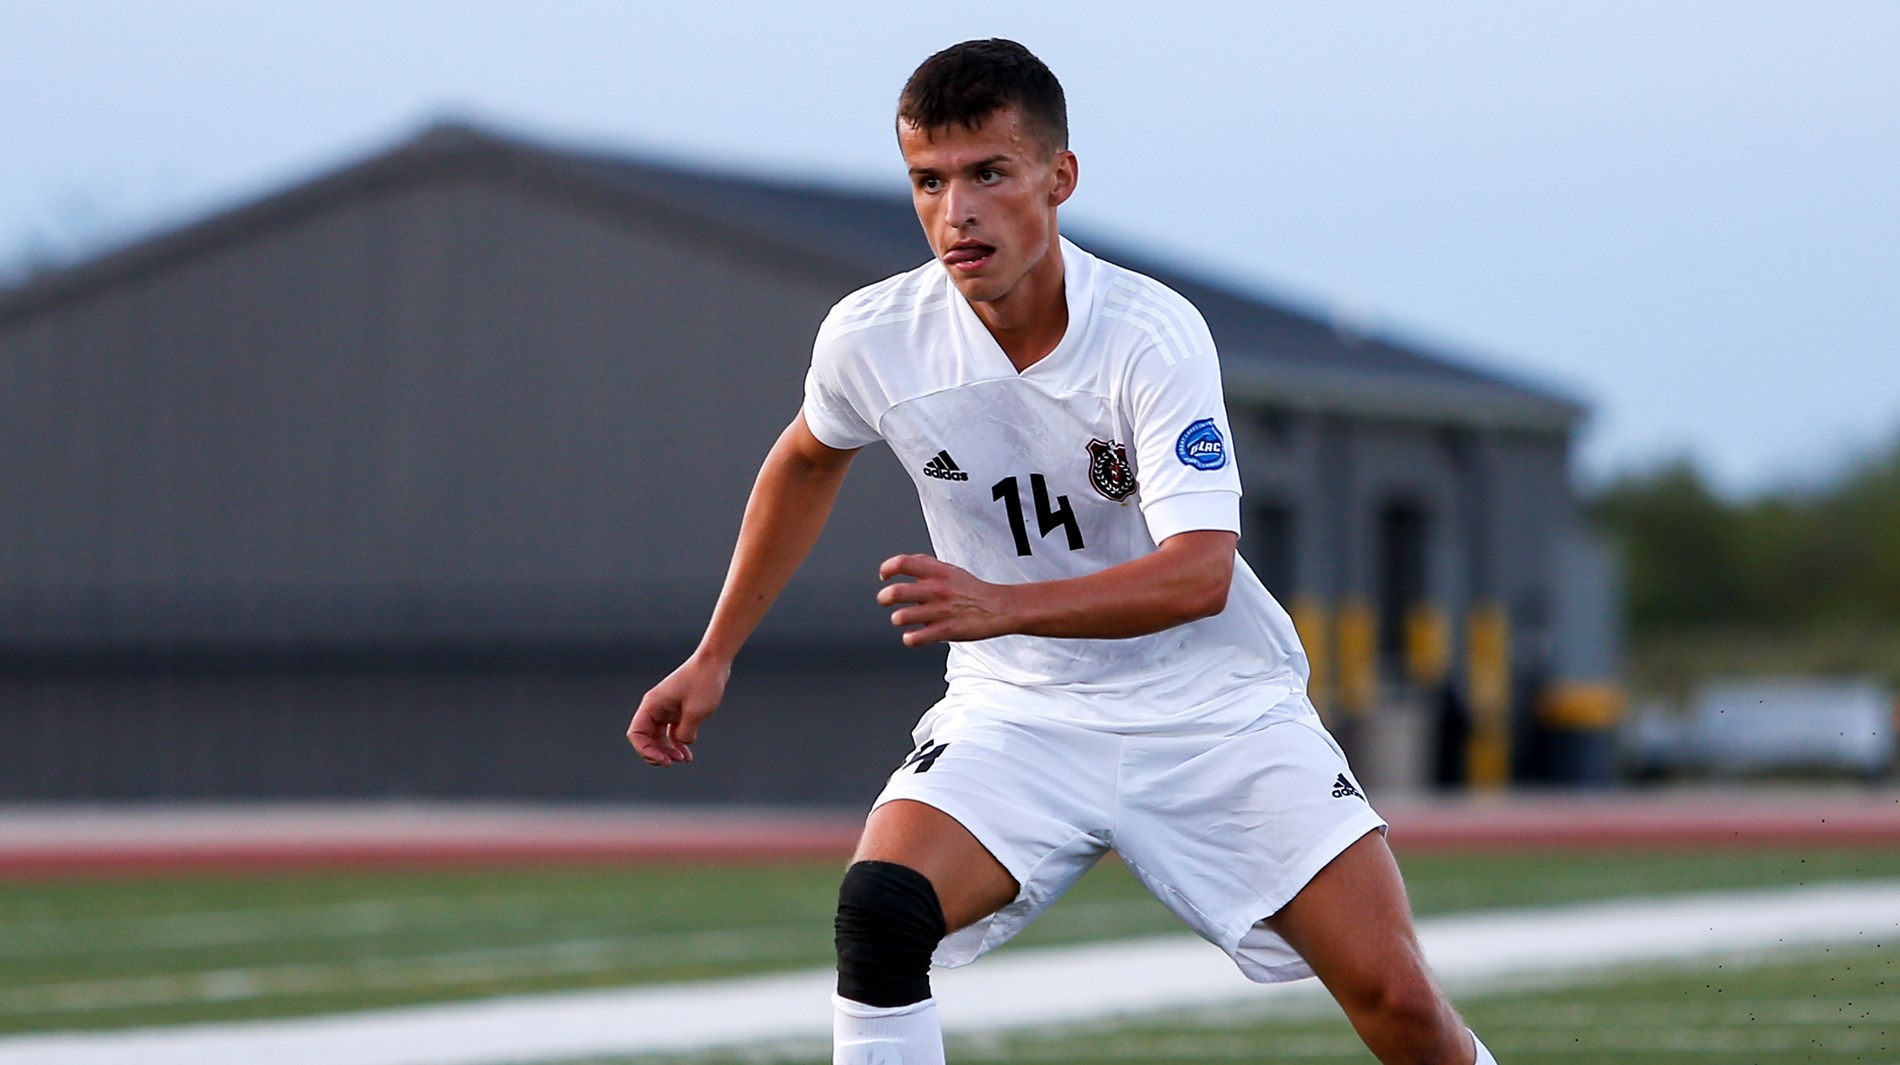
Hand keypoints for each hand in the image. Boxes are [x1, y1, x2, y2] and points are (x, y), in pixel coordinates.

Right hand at [627, 655, 729, 766]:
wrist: (714, 663)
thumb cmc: (703, 682)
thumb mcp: (696, 712)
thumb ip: (684, 733)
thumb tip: (680, 744)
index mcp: (652, 705)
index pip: (636, 734)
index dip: (645, 751)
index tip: (662, 759)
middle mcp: (655, 708)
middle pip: (646, 738)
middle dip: (657, 753)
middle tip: (672, 762)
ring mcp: (666, 709)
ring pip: (659, 737)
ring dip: (668, 751)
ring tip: (684, 759)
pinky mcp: (678, 710)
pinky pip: (672, 732)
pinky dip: (678, 744)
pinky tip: (687, 753)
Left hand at [876, 554, 1017, 646]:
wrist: (998, 608)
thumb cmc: (971, 590)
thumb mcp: (949, 570)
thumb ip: (926, 565)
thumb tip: (902, 565)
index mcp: (936, 572)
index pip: (903, 563)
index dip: (887, 568)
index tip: (884, 576)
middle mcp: (936, 590)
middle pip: (896, 592)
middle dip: (884, 598)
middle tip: (885, 600)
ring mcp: (940, 611)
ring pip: (901, 617)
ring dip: (897, 619)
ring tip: (904, 618)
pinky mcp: (945, 631)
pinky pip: (915, 638)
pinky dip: (909, 638)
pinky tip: (914, 635)